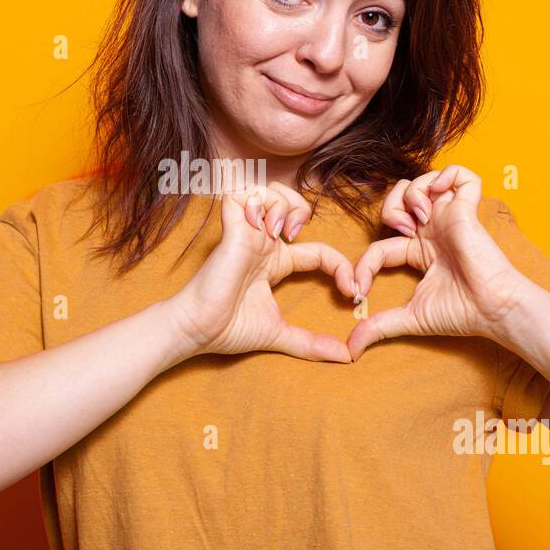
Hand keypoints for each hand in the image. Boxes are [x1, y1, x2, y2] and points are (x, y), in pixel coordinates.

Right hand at [168, 181, 358, 361]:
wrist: (198, 329)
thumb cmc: (228, 329)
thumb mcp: (279, 334)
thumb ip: (311, 344)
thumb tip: (347, 357)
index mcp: (275, 265)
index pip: (317, 251)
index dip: (339, 266)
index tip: (352, 290)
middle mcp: (262, 244)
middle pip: (292, 204)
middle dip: (304, 211)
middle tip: (301, 238)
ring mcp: (246, 233)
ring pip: (270, 192)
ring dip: (284, 204)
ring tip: (281, 230)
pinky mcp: (231, 229)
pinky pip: (244, 195)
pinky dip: (258, 202)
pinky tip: (262, 226)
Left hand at [346, 165, 525, 358]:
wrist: (492, 310)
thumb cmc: (460, 313)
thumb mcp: (410, 318)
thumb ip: (379, 327)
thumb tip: (350, 350)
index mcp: (420, 252)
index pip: (381, 245)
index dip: (364, 264)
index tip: (359, 290)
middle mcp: (433, 231)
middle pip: (399, 198)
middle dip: (387, 209)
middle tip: (398, 233)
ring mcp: (450, 217)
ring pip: (422, 181)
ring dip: (409, 194)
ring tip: (416, 219)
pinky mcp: (468, 209)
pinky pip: (462, 174)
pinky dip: (444, 177)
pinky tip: (434, 202)